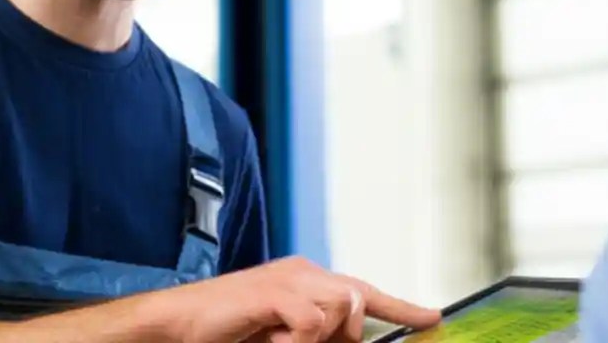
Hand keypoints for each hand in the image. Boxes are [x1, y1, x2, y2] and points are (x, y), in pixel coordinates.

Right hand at [163, 256, 440, 342]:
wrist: (175, 324)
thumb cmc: (224, 331)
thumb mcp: (280, 335)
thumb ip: (313, 335)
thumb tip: (347, 340)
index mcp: (304, 279)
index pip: (362, 289)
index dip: (401, 306)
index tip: (432, 318)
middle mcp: (302, 272)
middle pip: (358, 298)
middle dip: (346, 334)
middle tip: (294, 342)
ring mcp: (289, 278)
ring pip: (344, 307)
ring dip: (318, 337)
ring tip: (277, 340)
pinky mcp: (276, 291)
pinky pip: (314, 323)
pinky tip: (269, 339)